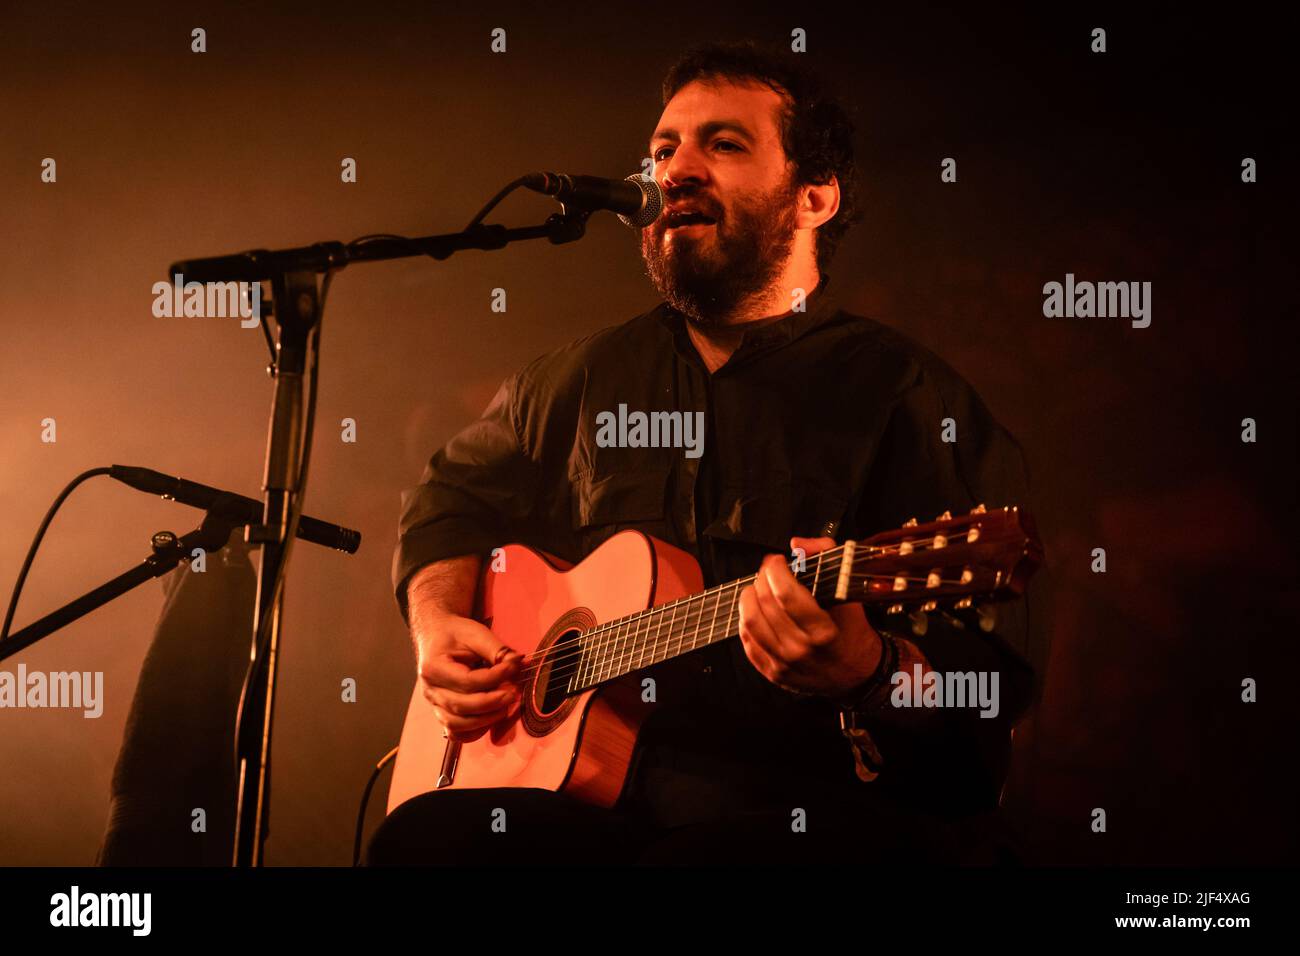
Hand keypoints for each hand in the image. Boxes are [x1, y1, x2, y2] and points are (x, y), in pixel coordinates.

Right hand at [413, 612, 523, 742]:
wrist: (437, 636)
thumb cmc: (455, 634)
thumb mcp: (476, 634)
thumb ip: (497, 650)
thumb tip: (518, 663)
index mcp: (433, 668)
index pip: (467, 681)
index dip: (494, 678)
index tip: (513, 667)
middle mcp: (431, 690)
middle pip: (461, 706)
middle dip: (492, 702)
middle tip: (514, 693)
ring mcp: (435, 704)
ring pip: (457, 725)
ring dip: (486, 720)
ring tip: (506, 705)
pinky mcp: (443, 713)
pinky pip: (456, 733)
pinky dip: (475, 732)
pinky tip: (492, 718)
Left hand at [738, 536, 882, 697]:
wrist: (856, 672)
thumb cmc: (852, 630)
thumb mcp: (848, 591)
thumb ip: (826, 556)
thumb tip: (798, 544)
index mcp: (823, 631)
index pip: (786, 594)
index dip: (775, 570)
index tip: (776, 561)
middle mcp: (801, 649)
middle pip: (765, 604)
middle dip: (762, 579)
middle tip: (767, 572)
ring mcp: (785, 663)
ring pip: (750, 622)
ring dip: (749, 598)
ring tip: (757, 589)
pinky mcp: (773, 672)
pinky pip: (747, 642)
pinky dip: (746, 622)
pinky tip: (756, 612)